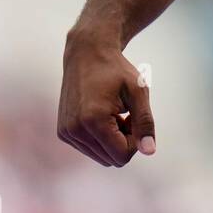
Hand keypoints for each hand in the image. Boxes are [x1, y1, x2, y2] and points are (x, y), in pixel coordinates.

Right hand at [57, 29, 156, 166]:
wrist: (87, 53)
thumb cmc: (116, 70)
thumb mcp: (138, 91)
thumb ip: (145, 122)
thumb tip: (149, 151)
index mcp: (93, 121)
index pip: (122, 156)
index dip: (135, 140)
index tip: (134, 116)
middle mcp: (74, 130)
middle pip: (112, 159)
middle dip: (124, 140)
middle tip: (125, 113)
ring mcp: (66, 132)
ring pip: (101, 157)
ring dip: (113, 140)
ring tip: (114, 113)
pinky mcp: (63, 132)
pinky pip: (90, 149)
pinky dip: (101, 137)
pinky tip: (102, 115)